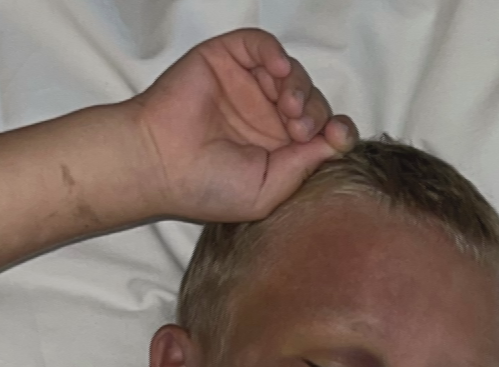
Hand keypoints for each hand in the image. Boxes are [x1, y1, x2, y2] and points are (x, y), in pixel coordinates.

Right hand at [129, 29, 358, 222]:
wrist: (160, 164)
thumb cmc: (206, 187)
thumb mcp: (267, 190)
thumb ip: (304, 166)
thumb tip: (338, 141)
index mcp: (278, 148)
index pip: (321, 130)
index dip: (337, 130)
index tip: (338, 136)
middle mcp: (265, 115)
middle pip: (311, 101)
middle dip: (315, 112)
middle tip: (299, 130)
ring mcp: (246, 85)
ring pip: (291, 73)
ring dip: (299, 87)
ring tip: (287, 108)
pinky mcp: (227, 59)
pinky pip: (260, 45)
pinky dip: (274, 53)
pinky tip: (279, 72)